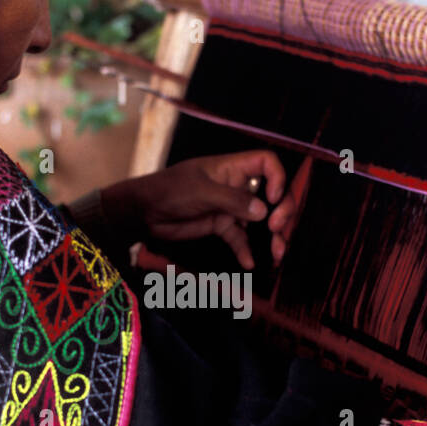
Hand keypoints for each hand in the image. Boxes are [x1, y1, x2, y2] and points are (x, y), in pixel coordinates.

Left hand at [100, 151, 294, 268]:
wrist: (143, 212)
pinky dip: (246, 250)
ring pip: (260, 220)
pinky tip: (249, 263)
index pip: (266, 162)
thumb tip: (264, 211)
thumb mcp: (201, 192)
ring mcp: (229, 206)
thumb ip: (232, 200)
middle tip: (277, 229)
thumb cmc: (169, 190)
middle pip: (271, 194)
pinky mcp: (220, 225)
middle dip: (282, 212)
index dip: (278, 178)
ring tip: (277, 253)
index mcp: (232, 167)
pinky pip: (240, 238)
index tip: (274, 198)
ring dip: (272, 236)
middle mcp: (235, 185)